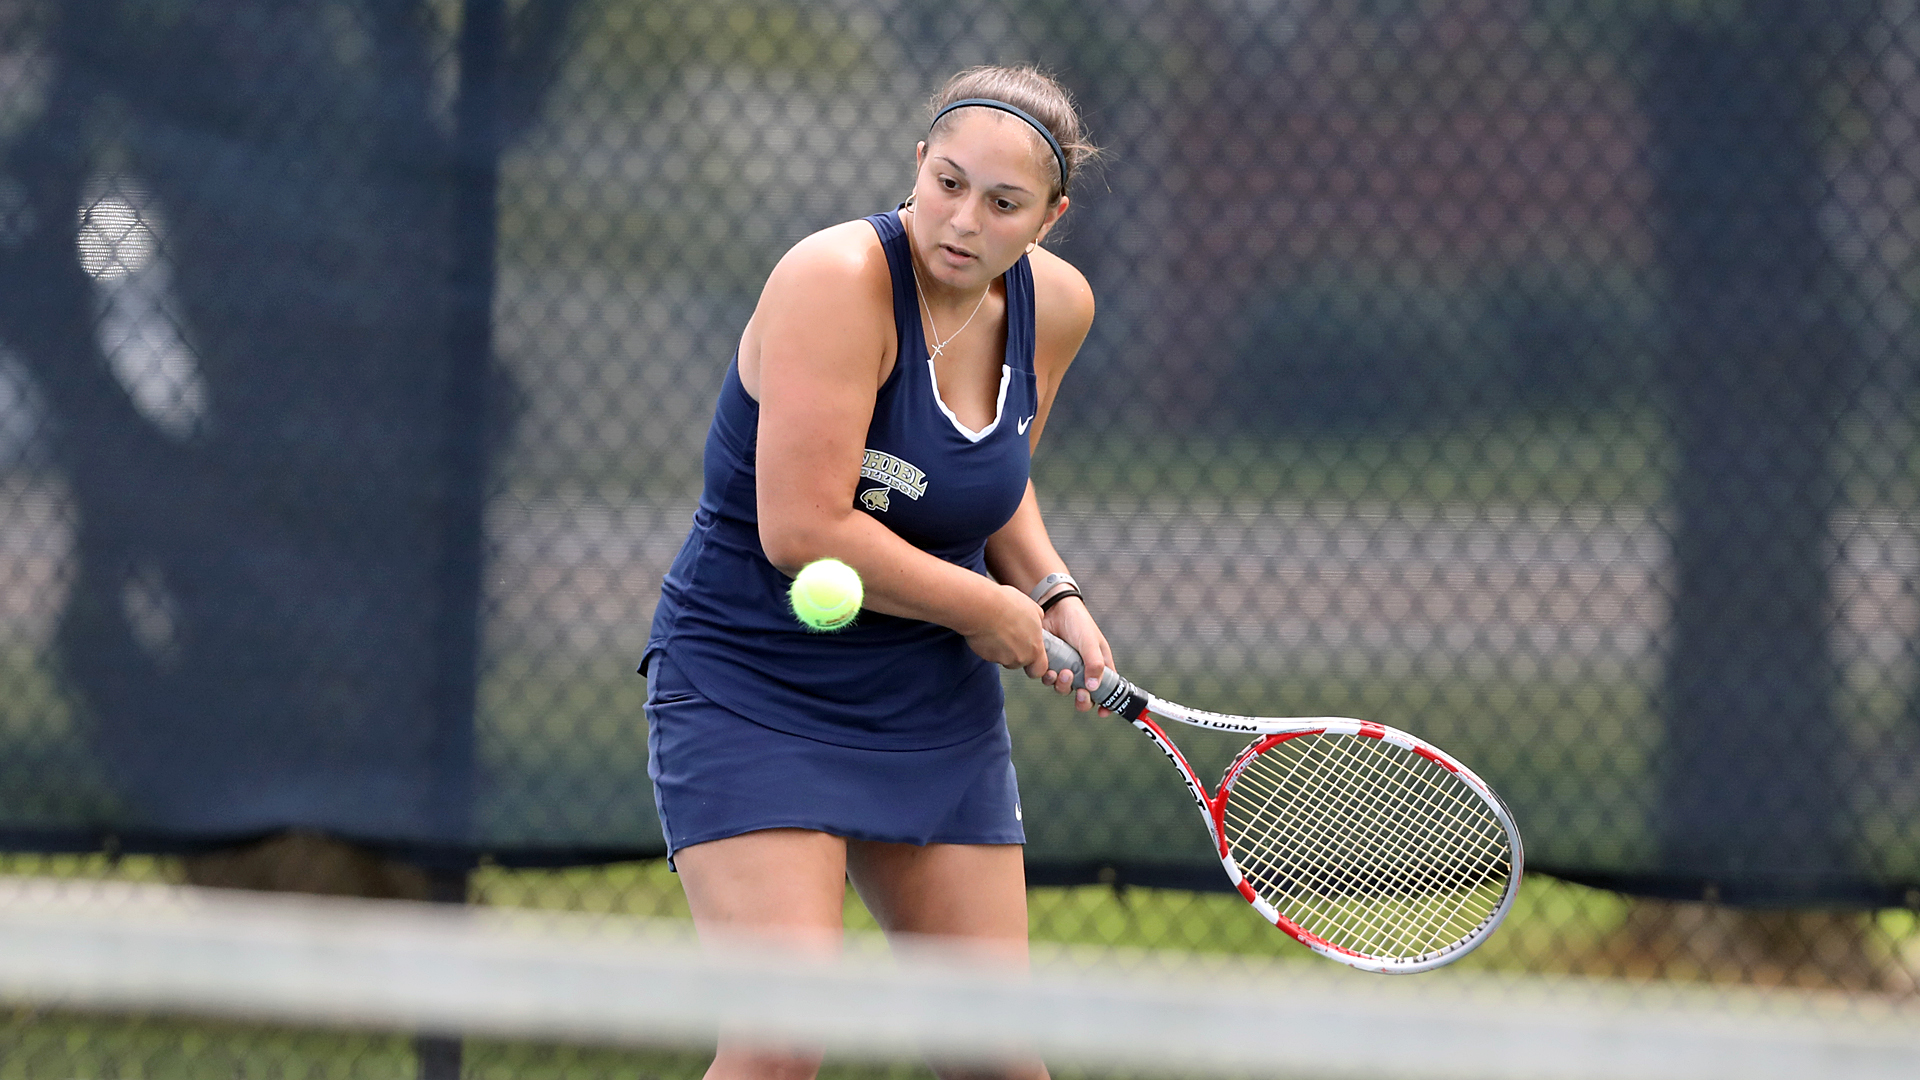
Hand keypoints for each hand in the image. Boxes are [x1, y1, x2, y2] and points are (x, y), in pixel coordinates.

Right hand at [961, 584, 1046, 672]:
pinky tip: (988, 630)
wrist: (983, 607)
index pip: (1040, 669)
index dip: (1035, 665)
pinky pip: (989, 653)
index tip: (1033, 658)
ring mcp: (1002, 658)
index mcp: (1035, 647)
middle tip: (1010, 633)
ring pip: (1003, 657)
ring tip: (998, 629)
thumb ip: (1037, 621)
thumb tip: (1036, 622)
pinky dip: (988, 645)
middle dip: (1015, 651)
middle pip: (1019, 661)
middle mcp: (1020, 657)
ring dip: (1001, 647)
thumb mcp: (1033, 608)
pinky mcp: (986, 656)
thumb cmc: (1007, 605)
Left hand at [1039, 596, 1114, 714]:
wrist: (1054, 609)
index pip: (1107, 690)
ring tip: (1064, 672)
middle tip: (1081, 694)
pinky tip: (1050, 670)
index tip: (1103, 712)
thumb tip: (1093, 688)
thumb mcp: (1090, 643)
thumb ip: (1094, 664)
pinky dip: (1049, 678)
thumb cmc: (1079, 622)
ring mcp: (1066, 668)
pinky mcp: (1050, 665)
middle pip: (1085, 697)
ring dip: (1064, 686)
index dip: (1107, 703)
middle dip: (1083, 701)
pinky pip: (1048, 680)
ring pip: (1064, 690)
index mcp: (1099, 666)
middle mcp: (1083, 670)